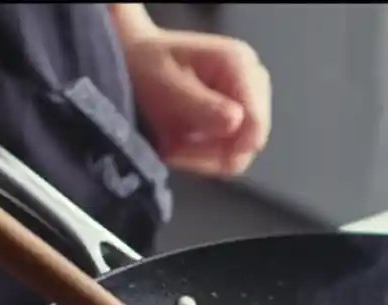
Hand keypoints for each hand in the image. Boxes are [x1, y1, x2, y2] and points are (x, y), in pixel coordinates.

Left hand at [122, 28, 271, 177]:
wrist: (132, 63)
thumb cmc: (142, 66)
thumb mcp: (162, 82)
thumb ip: (199, 104)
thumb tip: (236, 122)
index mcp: (239, 64)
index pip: (255, 122)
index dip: (226, 147)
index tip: (180, 151)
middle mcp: (253, 83)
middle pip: (249, 143)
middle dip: (207, 152)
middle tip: (170, 147)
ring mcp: (249, 105)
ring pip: (238, 155)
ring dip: (200, 157)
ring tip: (170, 144)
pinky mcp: (239, 125)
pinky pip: (228, 157)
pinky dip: (200, 157)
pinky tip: (178, 143)